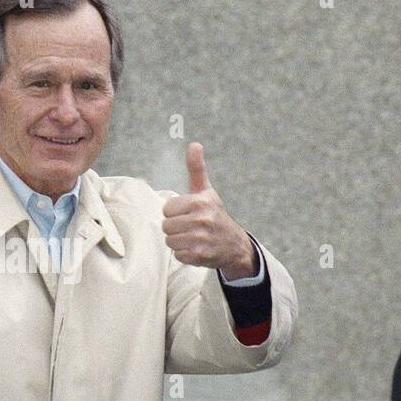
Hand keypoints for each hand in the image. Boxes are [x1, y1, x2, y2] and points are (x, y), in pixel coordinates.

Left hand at [161, 141, 257, 279]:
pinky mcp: (200, 256)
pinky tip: (196, 249)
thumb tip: (194, 144)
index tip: (188, 214)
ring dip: (179, 242)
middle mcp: (201, 219)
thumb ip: (196, 169)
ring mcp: (201, 239)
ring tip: (193, 238)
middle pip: (166, 226)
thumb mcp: (206, 191)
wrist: (235, 245)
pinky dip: (185, 255)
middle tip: (190, 228)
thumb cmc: (215, 214)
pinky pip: (178, 255)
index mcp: (199, 202)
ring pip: (170, 241)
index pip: (166, 209)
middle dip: (176, 228)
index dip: (175, 213)